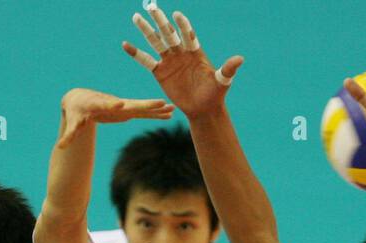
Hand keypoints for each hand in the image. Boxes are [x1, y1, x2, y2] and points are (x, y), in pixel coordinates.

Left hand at [57, 88, 172, 146]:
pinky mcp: (128, 110)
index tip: (122, 104)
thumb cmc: (76, 110)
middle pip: (132, 104)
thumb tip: (61, 147)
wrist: (81, 98)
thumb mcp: (73, 122)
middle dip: (145, 105)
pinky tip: (169, 114)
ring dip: (157, 109)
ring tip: (173, 109)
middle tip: (161, 103)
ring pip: (142, 108)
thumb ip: (70, 134)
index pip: (108, 105)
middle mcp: (115, 103)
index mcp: (100, 105)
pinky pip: (144, 112)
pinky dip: (156, 113)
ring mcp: (123, 106)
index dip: (114, 105)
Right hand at [122, 5, 242, 116]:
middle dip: (161, 21)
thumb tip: (240, 59)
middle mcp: (181, 53)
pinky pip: (146, 61)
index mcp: (195, 52)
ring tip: (136, 17)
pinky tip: (125, 44)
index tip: (177, 15)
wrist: (202, 109)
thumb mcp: (222, 81)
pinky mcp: (160, 72)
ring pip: (156, 42)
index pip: (188, 35)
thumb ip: (227, 69)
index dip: (183, 25)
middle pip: (169, 33)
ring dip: (146, 30)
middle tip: (152, 7)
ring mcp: (169, 62)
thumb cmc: (214, 94)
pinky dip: (136, 53)